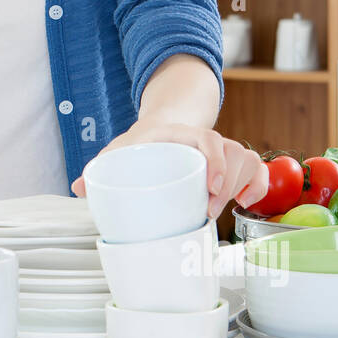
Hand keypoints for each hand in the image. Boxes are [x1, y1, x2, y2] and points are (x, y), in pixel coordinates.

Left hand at [70, 120, 269, 219]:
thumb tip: (78, 189)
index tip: (210, 188)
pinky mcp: (234, 165)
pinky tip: (246, 202)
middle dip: (227, 186)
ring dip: (243, 186)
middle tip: (208, 210)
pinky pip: (259, 172)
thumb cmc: (143, 140)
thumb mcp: (122, 147)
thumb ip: (101, 165)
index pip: (210, 140)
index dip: (215, 161)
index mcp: (184, 133)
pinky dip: (259, 187)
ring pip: (250, 163)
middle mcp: (209, 140)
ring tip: (224, 207)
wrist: (164, 126)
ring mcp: (225, 152)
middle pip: (235, 155)